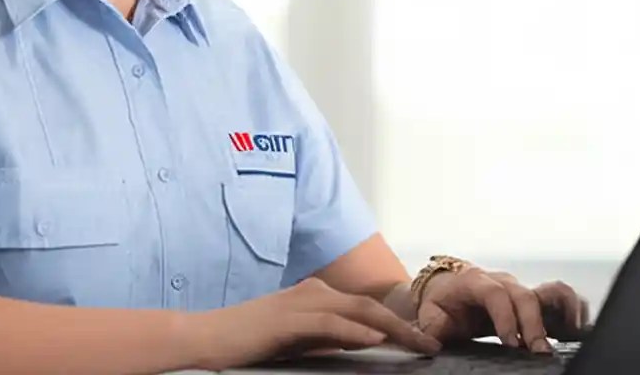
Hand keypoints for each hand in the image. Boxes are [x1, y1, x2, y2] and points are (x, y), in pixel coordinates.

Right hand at [185, 278, 441, 370]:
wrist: (206, 339)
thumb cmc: (249, 343)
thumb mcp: (297, 340)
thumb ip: (329, 338)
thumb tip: (365, 342)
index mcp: (316, 296)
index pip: (367, 308)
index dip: (399, 323)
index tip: (423, 340)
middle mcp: (313, 293)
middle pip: (370, 306)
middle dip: (405, 325)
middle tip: (433, 344)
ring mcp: (299, 304)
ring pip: (356, 311)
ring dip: (392, 328)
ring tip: (418, 343)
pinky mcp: (286, 320)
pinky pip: (328, 324)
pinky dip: (353, 331)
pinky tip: (374, 340)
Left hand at [416, 268, 589, 353]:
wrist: (449, 287)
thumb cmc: (441, 302)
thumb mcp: (430, 314)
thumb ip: (432, 328)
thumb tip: (433, 344)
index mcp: (475, 282)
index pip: (494, 294)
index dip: (505, 316)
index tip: (511, 342)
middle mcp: (504, 282)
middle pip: (526, 296)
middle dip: (534, 324)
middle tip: (539, 352)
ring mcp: (522, 289)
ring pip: (552, 290)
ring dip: (564, 311)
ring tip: (571, 335)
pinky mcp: (535, 300)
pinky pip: (562, 299)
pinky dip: (574, 311)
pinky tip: (577, 331)